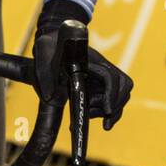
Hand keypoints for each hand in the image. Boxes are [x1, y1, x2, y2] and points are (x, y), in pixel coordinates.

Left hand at [33, 0, 132, 129]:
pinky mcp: (97, 85)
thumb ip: (45, 77)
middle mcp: (100, 68)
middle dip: (116, 106)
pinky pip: (110, 100)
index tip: (107, 109)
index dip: (112, 93)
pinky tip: (88, 118)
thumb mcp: (42, 58)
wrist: (51, 42)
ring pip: (119, 95)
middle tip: (103, 122)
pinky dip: (105, 112)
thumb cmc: (48, 47)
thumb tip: (51, 98)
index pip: (110, 76)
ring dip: (109, 111)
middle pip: (123, 86)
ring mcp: (100, 76)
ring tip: (87, 117)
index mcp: (90, 60)